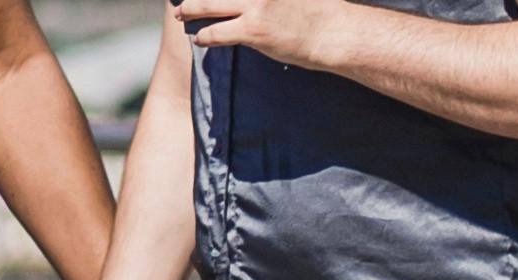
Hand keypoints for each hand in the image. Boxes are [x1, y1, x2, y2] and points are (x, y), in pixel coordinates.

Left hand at [173, 0, 351, 70]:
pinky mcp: (253, 29)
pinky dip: (205, 36)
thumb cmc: (321, 12)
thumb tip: (256, 3)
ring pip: (209, 4)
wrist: (335, 32)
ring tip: (182, 14)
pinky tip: (200, 38)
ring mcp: (256, 5)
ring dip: (191, 9)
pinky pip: (217, 32)